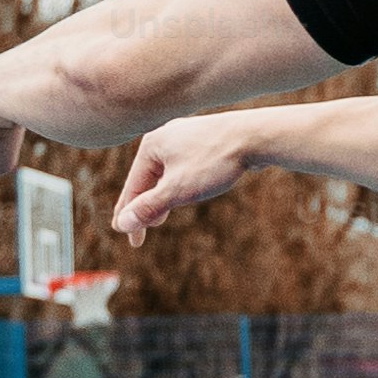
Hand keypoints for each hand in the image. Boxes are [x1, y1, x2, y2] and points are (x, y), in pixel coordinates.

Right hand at [111, 113, 265, 242]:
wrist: (255, 136)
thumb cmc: (215, 161)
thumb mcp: (177, 190)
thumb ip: (148, 207)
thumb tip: (121, 224)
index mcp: (151, 145)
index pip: (132, 187)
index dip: (130, 216)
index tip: (132, 241)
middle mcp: (164, 136)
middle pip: (147, 178)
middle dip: (145, 206)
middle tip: (145, 231)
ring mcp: (185, 136)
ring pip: (166, 172)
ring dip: (162, 196)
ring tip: (163, 216)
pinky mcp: (203, 139)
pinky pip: (182, 165)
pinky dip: (179, 183)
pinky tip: (186, 191)